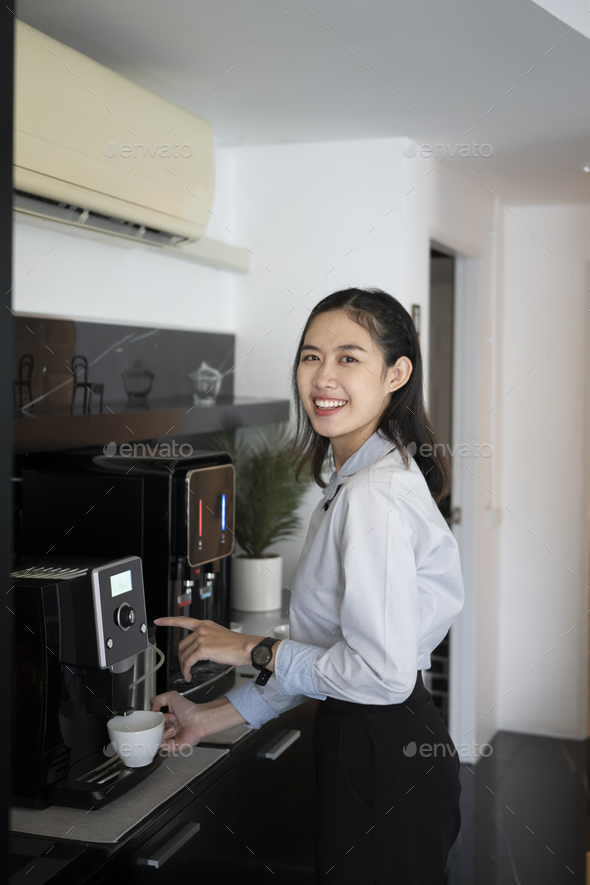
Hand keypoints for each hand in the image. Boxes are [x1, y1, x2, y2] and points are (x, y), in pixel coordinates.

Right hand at [150, 690, 204, 751]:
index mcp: (164, 719)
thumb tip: (151, 709)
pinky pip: (160, 745)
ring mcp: (168, 738)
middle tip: (166, 718)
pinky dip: (164, 738)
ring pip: (154, 737)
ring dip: (161, 730)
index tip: (156, 713)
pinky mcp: (171, 746)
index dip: (151, 717)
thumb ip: (157, 699)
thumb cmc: (189, 709)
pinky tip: (172, 732)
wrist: (198, 719)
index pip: (150, 721)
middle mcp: (165, 728)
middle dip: (156, 724)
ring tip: (171, 725)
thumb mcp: (171, 696)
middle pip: (151, 729)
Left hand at [153, 616, 269, 681]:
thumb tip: (200, 648)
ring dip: (184, 667)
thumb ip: (207, 638)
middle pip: (181, 645)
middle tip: (185, 667)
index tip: (158, 620)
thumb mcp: (219, 635)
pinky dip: (186, 671)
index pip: (182, 620)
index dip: (168, 621)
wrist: (246, 648)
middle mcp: (202, 629)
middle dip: (181, 658)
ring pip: (184, 655)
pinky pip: (188, 662)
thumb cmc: (237, 645)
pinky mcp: (203, 648)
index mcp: (205, 624)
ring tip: (188, 674)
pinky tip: (189, 676)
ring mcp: (201, 638)